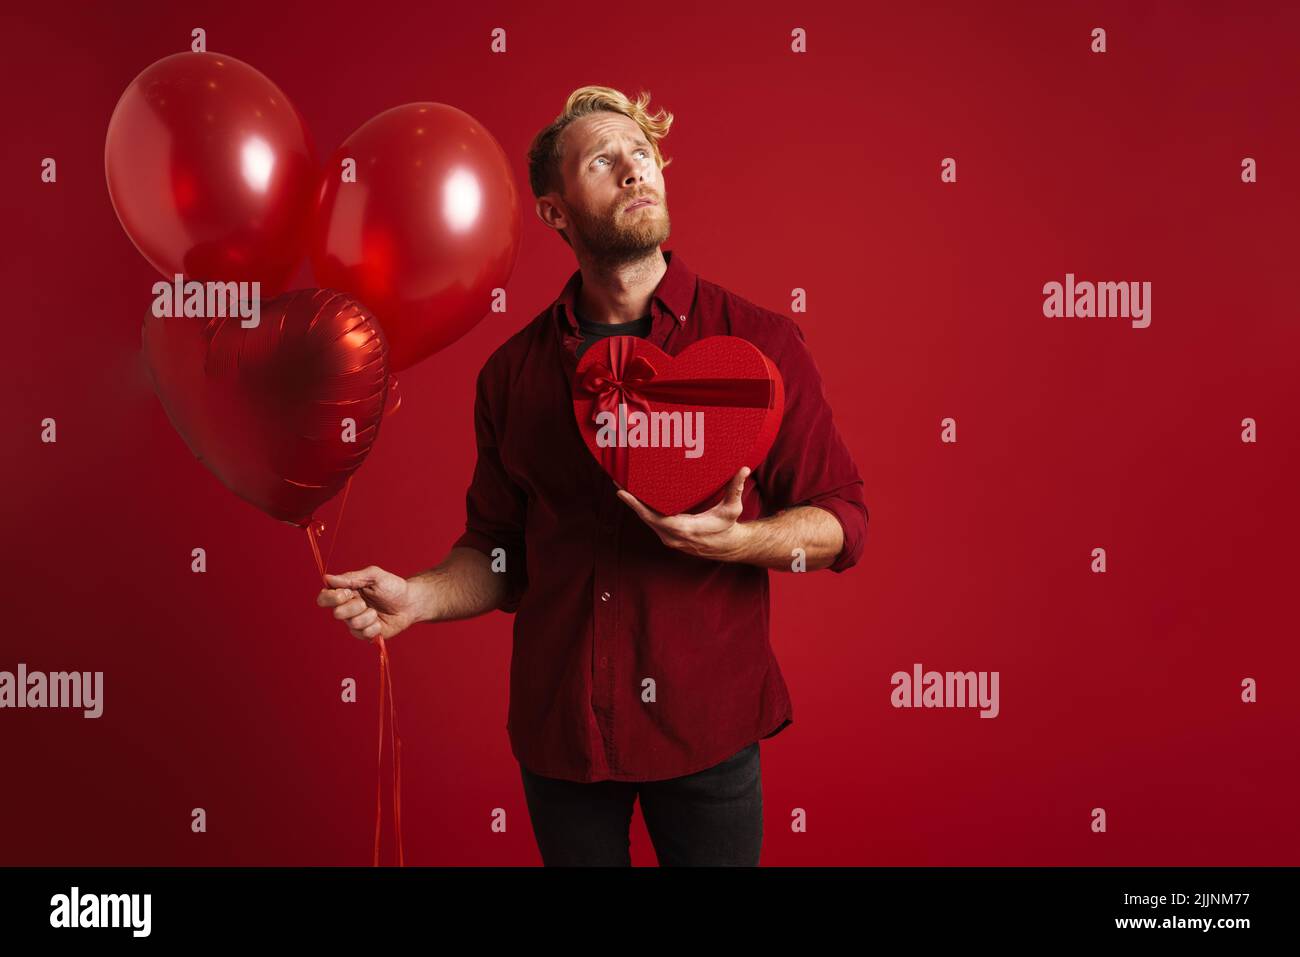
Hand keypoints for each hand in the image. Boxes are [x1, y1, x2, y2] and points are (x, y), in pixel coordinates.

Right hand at [315, 565, 416, 642]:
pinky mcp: (366, 634)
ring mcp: (355, 623)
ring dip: (368, 616)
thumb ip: (352, 577)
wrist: (410, 603)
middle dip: (355, 607)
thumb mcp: (374, 576)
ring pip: (353, 624)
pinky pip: (364, 634)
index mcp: (345, 593)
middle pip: (337, 613)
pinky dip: (375, 627)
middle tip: (366, 602)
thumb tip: (328, 578)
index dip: (332, 598)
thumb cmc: (392, 587)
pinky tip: (380, 622)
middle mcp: (347, 609)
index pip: (324, 598)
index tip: (347, 593)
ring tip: (377, 611)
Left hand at [616, 466, 752, 560]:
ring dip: (634, 503)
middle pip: (643, 516)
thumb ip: (736, 488)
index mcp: (684, 529)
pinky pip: (650, 521)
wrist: (727, 546)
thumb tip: (744, 469)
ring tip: (622, 483)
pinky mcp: (667, 535)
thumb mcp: (733, 508)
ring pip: (645, 519)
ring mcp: (668, 537)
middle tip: (617, 478)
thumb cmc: (728, 526)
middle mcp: (671, 536)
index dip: (636, 504)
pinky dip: (641, 509)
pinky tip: (634, 497)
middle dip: (630, 498)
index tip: (622, 491)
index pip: (653, 516)